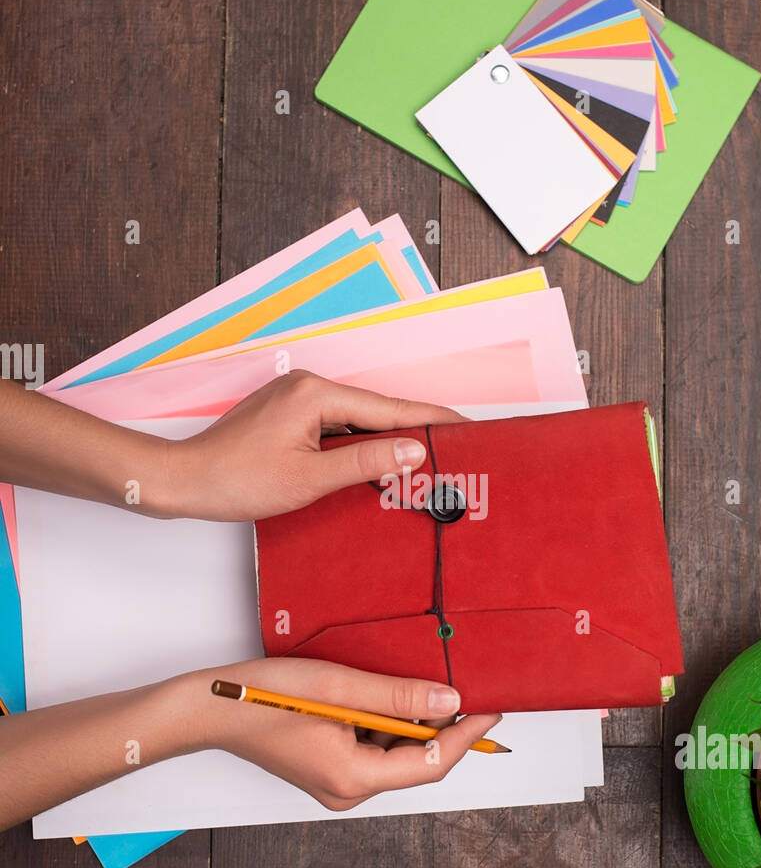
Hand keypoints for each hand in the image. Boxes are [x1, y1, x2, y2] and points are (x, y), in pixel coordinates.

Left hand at [164, 371, 463, 520]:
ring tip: (424, 463)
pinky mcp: (289, 413)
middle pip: (376, 411)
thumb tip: (413, 451)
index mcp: (317, 394)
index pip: (390, 409)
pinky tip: (377, 463)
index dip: (432, 421)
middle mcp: (309, 386)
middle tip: (454, 451)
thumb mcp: (311, 478)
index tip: (467, 427)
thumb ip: (366, 461)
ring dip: (386, 441)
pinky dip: (359, 444)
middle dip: (414, 433)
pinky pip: (336, 425)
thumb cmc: (237, 481)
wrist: (186, 481)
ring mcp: (297, 398)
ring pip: (357, 420)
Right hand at [192, 657, 501, 811]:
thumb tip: (450, 699)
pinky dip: (388, 726)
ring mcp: (337, 784)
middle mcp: (348, 791)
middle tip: (465, 688)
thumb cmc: (265, 696)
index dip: (467, 736)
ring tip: (424, 685)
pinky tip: (388, 697)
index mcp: (354, 778)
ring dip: (412, 723)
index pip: (430, 762)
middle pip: (415, 761)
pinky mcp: (329, 771)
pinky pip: (374, 751)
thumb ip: (397, 695)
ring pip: (396, 755)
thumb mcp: (340, 687)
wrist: (211, 709)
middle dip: (443, 727)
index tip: (493, 709)